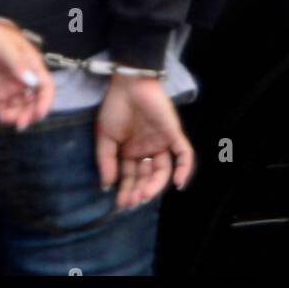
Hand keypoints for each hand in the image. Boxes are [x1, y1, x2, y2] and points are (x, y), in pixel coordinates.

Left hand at [0, 7, 54, 129]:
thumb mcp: (5, 47)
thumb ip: (18, 64)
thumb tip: (33, 82)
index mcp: (33, 66)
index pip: (46, 87)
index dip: (46, 101)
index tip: (39, 113)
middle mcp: (25, 80)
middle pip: (36, 102)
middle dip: (31, 114)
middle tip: (21, 123)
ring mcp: (12, 89)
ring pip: (22, 109)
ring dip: (18, 117)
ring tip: (6, 118)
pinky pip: (7, 110)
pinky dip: (7, 117)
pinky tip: (1, 117)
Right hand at [94, 77, 193, 210]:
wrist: (128, 83)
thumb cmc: (114, 107)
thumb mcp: (104, 136)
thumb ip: (106, 160)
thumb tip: (107, 186)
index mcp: (130, 151)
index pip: (130, 177)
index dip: (126, 191)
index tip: (120, 204)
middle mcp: (147, 150)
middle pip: (147, 177)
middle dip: (139, 191)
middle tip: (132, 201)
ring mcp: (161, 142)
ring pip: (163, 170)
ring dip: (155, 185)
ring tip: (144, 195)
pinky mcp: (173, 134)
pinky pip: (183, 154)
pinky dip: (184, 168)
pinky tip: (178, 183)